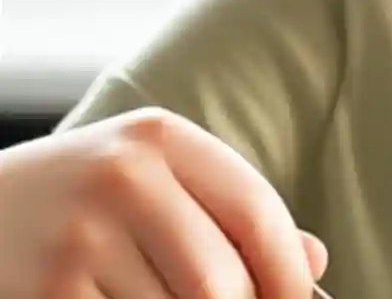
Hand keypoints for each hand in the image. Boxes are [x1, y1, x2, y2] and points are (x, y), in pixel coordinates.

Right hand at [0, 107, 326, 297]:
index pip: (257, 212)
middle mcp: (121, 177)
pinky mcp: (47, 289)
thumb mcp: (157, 182)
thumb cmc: (87, 201)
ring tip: (155, 293)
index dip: (289, 272)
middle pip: (220, 282)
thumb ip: (234, 215)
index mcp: (162, 138)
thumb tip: (313, 261)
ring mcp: (78, 236)